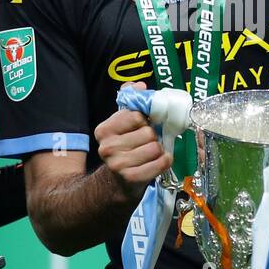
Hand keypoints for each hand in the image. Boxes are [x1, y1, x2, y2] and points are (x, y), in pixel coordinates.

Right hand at [95, 81, 171, 204]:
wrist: (117, 182)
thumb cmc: (124, 148)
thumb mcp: (122, 125)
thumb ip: (130, 102)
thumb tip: (139, 86)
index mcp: (104, 130)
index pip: (136, 116)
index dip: (145, 120)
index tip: (142, 127)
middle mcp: (107, 147)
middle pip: (148, 132)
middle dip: (153, 137)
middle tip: (148, 142)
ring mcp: (118, 164)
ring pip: (155, 147)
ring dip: (159, 150)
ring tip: (152, 153)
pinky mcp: (131, 177)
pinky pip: (160, 162)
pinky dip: (164, 161)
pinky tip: (159, 161)